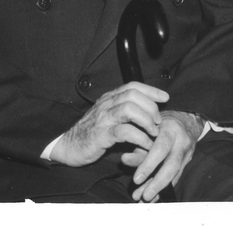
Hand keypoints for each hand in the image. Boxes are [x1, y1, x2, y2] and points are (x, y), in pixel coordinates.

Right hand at [50, 82, 168, 166]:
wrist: (67, 146)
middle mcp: (106, 105)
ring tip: (154, 132)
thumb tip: (148, 110)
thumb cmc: (91, 132)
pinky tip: (145, 144)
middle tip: (159, 122)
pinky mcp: (101, 135)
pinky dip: (140, 137)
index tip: (165, 97)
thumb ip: (123, 110)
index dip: (151, 90)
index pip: (133, 85)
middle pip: (134, 95)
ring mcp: (103, 119)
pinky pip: (125, 131)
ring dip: (147, 120)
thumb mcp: (107, 116)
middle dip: (151, 107)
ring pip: (130, 109)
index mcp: (109, 98)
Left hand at [121, 110, 203, 202]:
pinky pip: (176, 177)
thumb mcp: (149, 128)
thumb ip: (138, 145)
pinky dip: (164, 188)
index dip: (148, 165)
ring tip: (144, 198)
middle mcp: (181, 141)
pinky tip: (153, 197)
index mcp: (171, 130)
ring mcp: (187, 153)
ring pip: (175, 174)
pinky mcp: (187, 162)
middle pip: (172, 165)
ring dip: (159, 189)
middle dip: (157, 182)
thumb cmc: (161, 124)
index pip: (160, 149)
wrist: (184, 120)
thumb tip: (125, 160)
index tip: (136, 179)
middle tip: (144, 195)